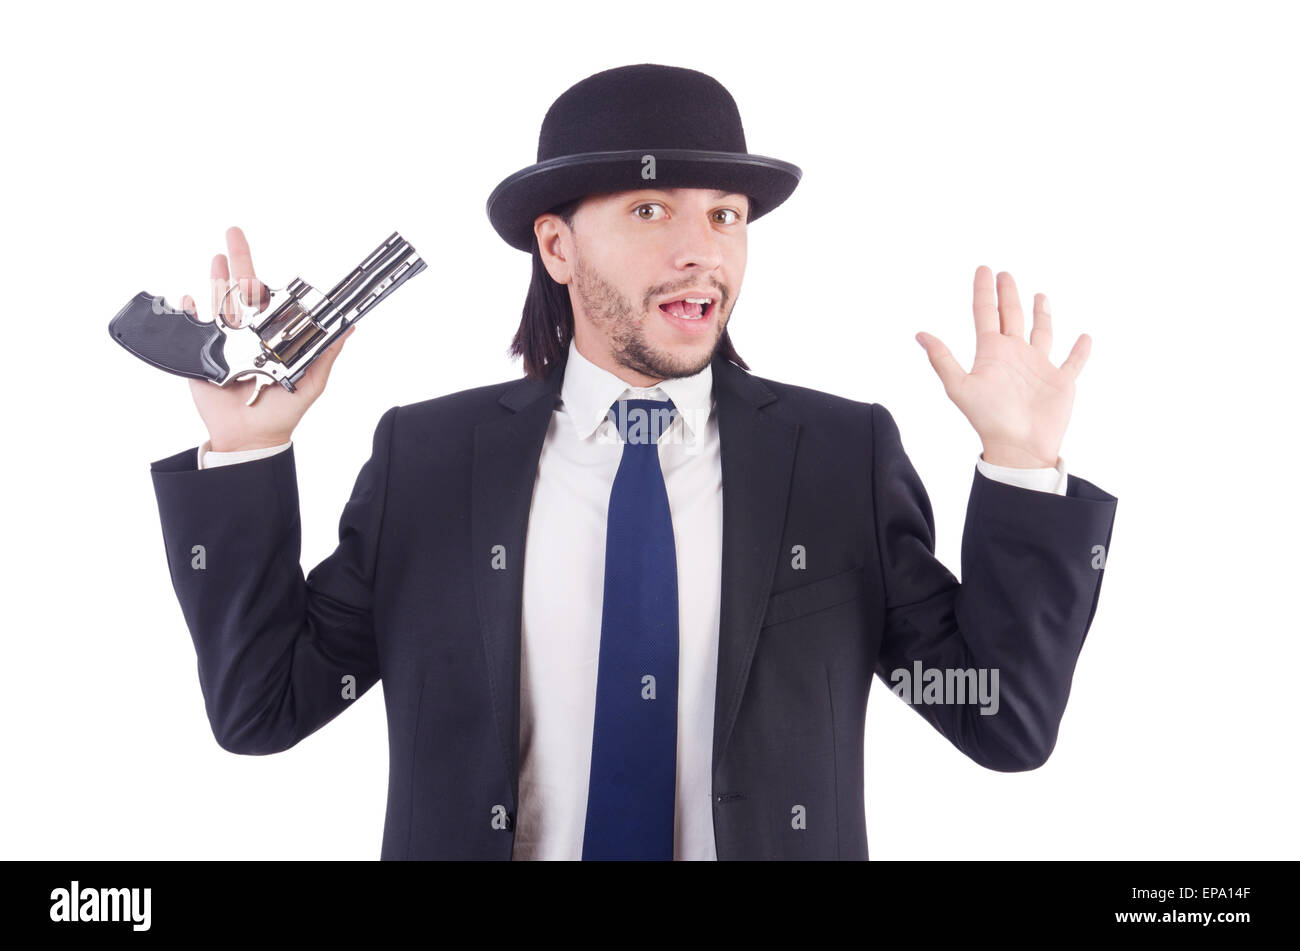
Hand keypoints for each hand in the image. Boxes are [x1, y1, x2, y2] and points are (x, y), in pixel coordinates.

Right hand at [181, 227, 355, 451]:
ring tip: (217, 257)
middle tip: (234, 234)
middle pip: (240, 292)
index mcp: (270, 338)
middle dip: (238, 262)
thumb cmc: (282, 411)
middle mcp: (245, 335)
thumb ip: (326, 353)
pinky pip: (189, 331)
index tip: (272, 263)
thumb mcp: (311, 380)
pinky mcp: (200, 358)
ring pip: (216, 303)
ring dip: (215, 278)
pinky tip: (188, 300)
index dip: (270, 283)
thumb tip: (350, 329)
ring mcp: (221, 344)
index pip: (269, 302)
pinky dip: (187, 314)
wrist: (250, 437)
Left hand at [915, 266, 1089, 468]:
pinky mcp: (1060, 381)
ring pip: (1041, 333)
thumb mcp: (959, 386)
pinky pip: (1073, 362)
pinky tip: (1084, 337)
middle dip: (1008, 295)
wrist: (1018, 447)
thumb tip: (919, 334)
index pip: (985, 313)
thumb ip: (942, 359)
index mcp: (991, 353)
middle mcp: (1014, 355)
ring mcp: (1038, 367)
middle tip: (1004, 273)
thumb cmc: (988, 419)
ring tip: (1040, 295)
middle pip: (1011, 317)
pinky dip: (1080, 350)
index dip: (984, 291)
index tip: (984, 269)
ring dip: (1041, 314)